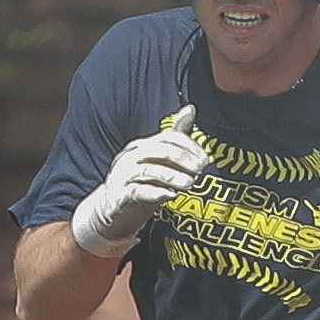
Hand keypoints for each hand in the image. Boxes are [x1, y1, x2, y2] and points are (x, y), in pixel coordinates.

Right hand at [70, 107, 206, 259]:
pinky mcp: (118, 195)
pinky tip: (170, 195)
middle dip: (182, 159)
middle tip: (199, 170)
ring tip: (189, 184)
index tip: (205, 160)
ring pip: (148, 171)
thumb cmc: (142, 183)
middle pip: (158, 151)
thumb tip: (190, 108)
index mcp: (142, 146)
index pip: (168, 138)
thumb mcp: (162, 161)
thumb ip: (176, 138)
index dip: (189, 147)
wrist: (114, 210)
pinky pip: (136, 192)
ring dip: (171, 176)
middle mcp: (131, 157)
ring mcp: (122, 175)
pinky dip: (154, 193)